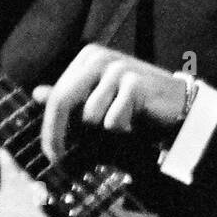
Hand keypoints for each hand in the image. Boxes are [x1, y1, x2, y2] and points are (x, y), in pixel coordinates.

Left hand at [34, 44, 189, 160]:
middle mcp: (100, 58)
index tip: (51, 151)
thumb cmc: (137, 103)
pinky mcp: (135, 83)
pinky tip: (135, 123)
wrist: (180, 104)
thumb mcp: (100, 98)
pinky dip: (122, 129)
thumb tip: (37, 94)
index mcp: (89, 58)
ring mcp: (118, 69)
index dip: (49, 126)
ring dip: (103, 129)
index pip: (57, 94)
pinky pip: (113, 120)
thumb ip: (72, 97)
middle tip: (58, 158)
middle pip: (63, 100)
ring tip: (121, 125)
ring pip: (89, 114)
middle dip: (57, 134)